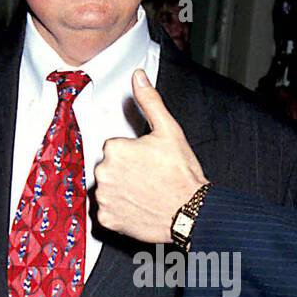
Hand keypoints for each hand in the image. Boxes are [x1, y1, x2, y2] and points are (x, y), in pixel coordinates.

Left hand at [95, 69, 207, 241]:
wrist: (191, 211)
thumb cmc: (182, 174)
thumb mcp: (169, 130)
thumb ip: (150, 101)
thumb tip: (139, 76)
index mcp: (114, 149)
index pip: (115, 148)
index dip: (134, 154)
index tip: (149, 162)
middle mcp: (104, 173)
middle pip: (109, 168)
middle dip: (125, 172)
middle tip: (149, 178)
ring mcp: (105, 198)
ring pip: (107, 189)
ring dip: (121, 191)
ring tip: (145, 193)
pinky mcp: (108, 220)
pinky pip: (107, 212)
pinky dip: (120, 211)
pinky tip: (138, 208)